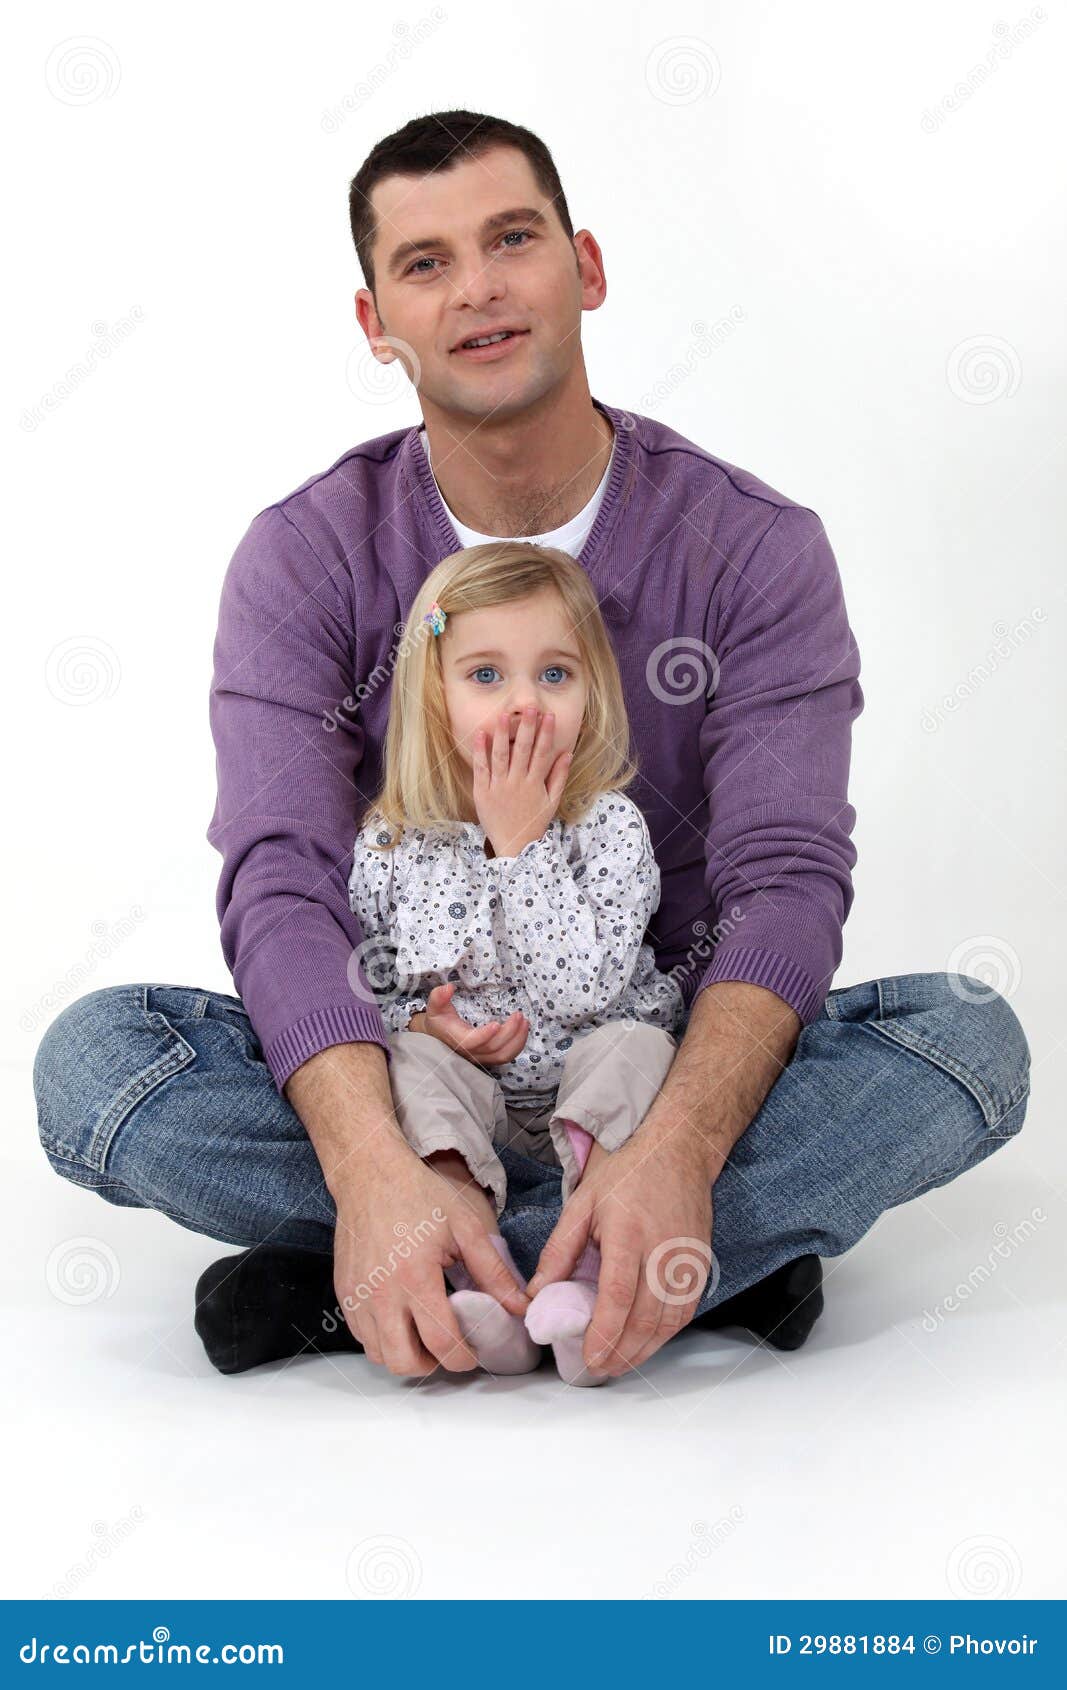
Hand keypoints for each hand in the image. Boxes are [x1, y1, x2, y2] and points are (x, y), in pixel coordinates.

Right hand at [332, 1140, 529, 1376]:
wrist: (370, 1175)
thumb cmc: (418, 1195)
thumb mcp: (465, 1228)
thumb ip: (494, 1271)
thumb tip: (520, 1305)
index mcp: (415, 1278)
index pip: (441, 1343)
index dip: (464, 1359)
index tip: (474, 1352)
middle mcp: (381, 1294)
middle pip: (404, 1363)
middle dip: (433, 1365)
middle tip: (449, 1346)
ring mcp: (357, 1296)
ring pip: (380, 1355)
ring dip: (406, 1354)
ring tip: (426, 1332)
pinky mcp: (344, 1293)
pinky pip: (362, 1337)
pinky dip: (383, 1339)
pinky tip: (403, 1317)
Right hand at [409, 981, 529, 1066]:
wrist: (440, 1038)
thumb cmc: (439, 1021)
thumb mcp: (435, 1008)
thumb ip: (439, 997)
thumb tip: (448, 987)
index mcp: (457, 1039)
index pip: (472, 1042)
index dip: (484, 1035)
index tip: (496, 1023)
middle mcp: (470, 1052)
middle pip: (493, 1048)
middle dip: (509, 1033)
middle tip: (519, 1015)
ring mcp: (481, 1057)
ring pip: (503, 1055)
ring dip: (517, 1040)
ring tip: (525, 1022)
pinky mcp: (490, 1058)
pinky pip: (507, 1056)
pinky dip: (518, 1045)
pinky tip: (523, 1029)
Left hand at [473, 705, 571, 858]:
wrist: (514, 846)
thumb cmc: (534, 823)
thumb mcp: (551, 802)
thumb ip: (559, 777)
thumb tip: (567, 753)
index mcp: (535, 784)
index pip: (543, 753)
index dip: (546, 733)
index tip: (549, 716)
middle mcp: (517, 783)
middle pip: (523, 750)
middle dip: (527, 728)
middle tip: (530, 708)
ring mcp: (499, 787)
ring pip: (501, 756)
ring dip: (503, 735)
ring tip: (504, 716)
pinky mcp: (483, 792)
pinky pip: (482, 769)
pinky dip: (481, 752)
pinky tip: (481, 734)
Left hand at [525, 1125, 714, 1375]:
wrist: (678, 1150)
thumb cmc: (627, 1173)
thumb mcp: (582, 1202)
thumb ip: (560, 1249)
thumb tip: (537, 1292)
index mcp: (628, 1232)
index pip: (619, 1295)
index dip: (605, 1332)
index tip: (589, 1358)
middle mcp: (663, 1250)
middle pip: (647, 1316)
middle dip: (623, 1351)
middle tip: (599, 1370)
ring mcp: (686, 1259)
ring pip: (670, 1320)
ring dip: (646, 1349)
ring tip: (619, 1364)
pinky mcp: (701, 1263)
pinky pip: (687, 1309)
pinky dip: (667, 1333)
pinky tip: (647, 1342)